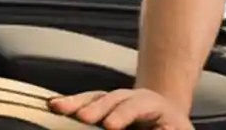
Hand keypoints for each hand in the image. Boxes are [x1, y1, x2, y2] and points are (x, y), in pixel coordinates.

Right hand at [47, 88, 193, 129]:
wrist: (168, 121)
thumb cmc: (171, 129)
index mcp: (154, 105)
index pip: (137, 106)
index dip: (122, 114)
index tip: (110, 125)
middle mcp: (132, 99)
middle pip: (114, 99)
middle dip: (97, 107)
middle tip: (83, 116)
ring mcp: (116, 103)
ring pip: (96, 98)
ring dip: (77, 103)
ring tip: (59, 107)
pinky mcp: (102, 109)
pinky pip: (85, 104)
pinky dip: (70, 105)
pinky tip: (55, 104)